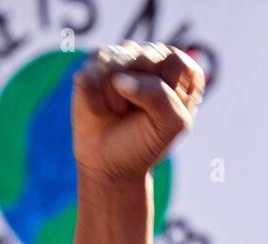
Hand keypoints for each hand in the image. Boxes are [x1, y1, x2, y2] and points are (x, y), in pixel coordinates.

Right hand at [72, 41, 204, 182]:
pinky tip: (102, 110)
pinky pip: (91, 75)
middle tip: (139, 114)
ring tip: (120, 111)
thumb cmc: (147, 141)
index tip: (164, 111)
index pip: (177, 61)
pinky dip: (97, 102)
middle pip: (146, 58)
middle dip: (143, 96)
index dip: (170, 88)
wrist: (111, 162)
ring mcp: (117, 58)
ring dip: (118, 100)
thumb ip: (162, 97)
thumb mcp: (171, 126)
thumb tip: (120, 80)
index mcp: (178, 70)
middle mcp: (149, 57)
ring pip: (116, 63)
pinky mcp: (90, 66)